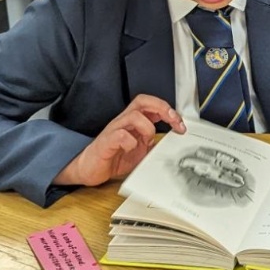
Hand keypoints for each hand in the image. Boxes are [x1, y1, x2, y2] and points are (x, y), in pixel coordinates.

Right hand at [55, 96, 183, 186]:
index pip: (151, 105)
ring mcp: (114, 129)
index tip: (180, 124)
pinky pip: (120, 135)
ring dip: (147, 127)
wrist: (89, 168)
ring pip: (134, 115)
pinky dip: (130, 142)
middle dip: (162, 108)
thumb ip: (153, 144)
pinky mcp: (106, 141)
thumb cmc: (113, 156)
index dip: (168, 110)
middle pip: (142, 101)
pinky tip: (131, 149)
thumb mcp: (139, 151)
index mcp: (133, 121)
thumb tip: (169, 143)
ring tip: (148, 140)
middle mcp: (124, 121)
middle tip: (174, 120)